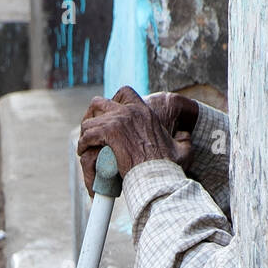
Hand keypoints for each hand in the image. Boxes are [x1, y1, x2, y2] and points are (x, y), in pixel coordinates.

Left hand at [77, 86, 193, 194]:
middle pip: (99, 102)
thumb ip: (183, 138)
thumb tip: (185, 134)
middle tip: (90, 131)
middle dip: (91, 116)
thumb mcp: (183, 149)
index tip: (107, 116)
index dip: (112, 102)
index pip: (124, 92)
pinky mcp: (109, 133)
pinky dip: (82, 144)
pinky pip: (87, 134)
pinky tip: (83, 151)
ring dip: (85, 133)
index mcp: (145, 112)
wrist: (157, 175)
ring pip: (89, 120)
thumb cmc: (169, 167)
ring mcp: (119, 120)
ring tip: (85, 145)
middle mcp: (131, 111)